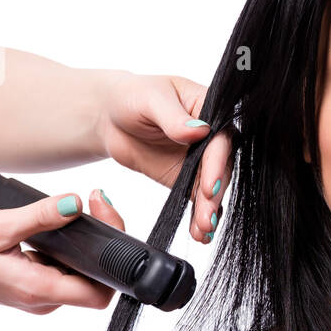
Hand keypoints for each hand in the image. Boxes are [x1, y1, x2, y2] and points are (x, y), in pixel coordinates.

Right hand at [0, 190, 126, 313]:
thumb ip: (41, 217)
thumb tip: (76, 205)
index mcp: (38, 290)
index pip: (100, 292)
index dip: (113, 261)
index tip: (104, 221)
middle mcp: (42, 299)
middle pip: (94, 280)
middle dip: (102, 243)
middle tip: (94, 205)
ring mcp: (36, 293)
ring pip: (78, 273)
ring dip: (84, 243)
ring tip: (76, 209)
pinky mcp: (30, 284)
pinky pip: (60, 269)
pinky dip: (65, 247)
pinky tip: (55, 224)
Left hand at [95, 74, 232, 242]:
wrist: (109, 117)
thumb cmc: (132, 97)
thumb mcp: (150, 99)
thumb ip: (173, 117)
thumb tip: (198, 132)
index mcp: (210, 108)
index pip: (221, 138)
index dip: (217, 162)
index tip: (208, 185)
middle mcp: (212, 136)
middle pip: (221, 168)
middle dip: (214, 194)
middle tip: (206, 216)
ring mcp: (201, 160)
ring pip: (212, 188)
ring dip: (209, 210)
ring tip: (202, 231)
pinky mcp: (188, 179)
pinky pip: (197, 200)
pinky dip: (198, 216)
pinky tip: (199, 233)